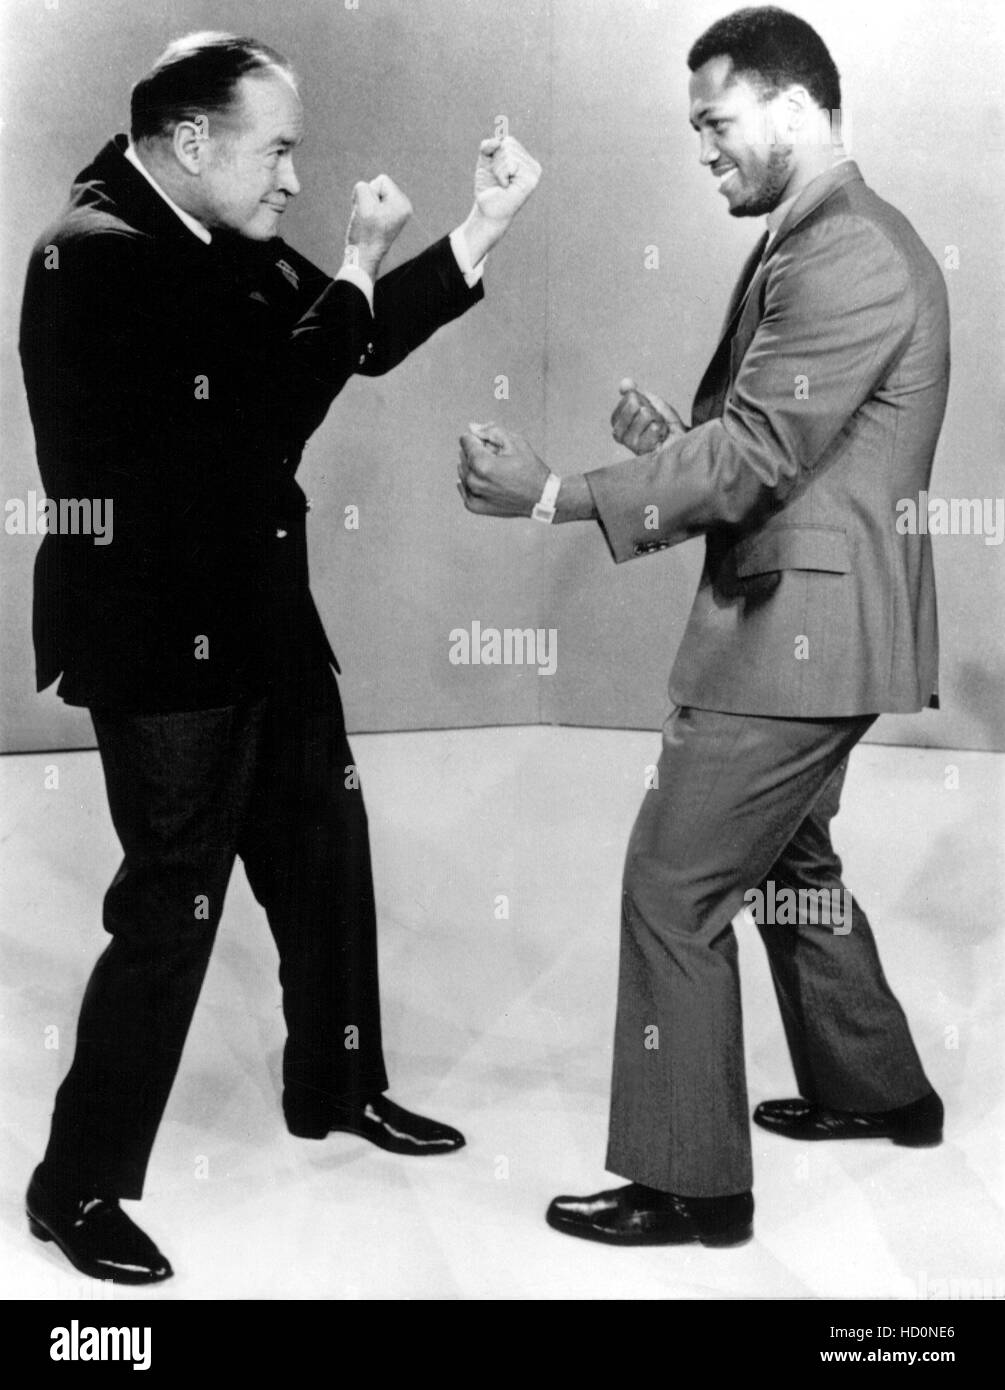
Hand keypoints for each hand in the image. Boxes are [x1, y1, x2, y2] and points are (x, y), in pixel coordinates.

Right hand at [344, 174, 412, 278]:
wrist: (364, 257)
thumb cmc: (364, 232)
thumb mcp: (362, 202)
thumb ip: (363, 186)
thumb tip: (366, 190)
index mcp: (402, 203)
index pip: (381, 180)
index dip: (370, 193)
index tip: (370, 212)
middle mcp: (404, 207)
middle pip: (379, 187)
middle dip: (369, 198)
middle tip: (368, 218)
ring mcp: (397, 213)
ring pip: (374, 196)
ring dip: (366, 205)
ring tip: (368, 222)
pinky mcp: (389, 219)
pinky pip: (374, 205)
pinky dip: (368, 211)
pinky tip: (369, 224)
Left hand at [457, 423, 549, 516]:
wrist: (541, 498)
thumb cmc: (530, 469)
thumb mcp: (515, 442)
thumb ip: (490, 431)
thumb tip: (471, 427)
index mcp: (482, 464)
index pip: (465, 440)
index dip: (479, 438)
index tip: (493, 444)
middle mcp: (474, 481)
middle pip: (464, 455)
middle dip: (478, 452)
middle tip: (498, 459)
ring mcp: (473, 495)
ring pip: (463, 470)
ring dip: (475, 467)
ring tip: (496, 473)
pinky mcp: (474, 506)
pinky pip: (464, 487)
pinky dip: (472, 481)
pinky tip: (485, 480)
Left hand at [460, 136, 541, 264]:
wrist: (487, 210)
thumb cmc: (488, 188)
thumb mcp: (485, 161)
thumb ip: (488, 145)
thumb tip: (498, 140)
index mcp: (525, 160)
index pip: (508, 141)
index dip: (495, 155)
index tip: (497, 172)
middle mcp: (533, 165)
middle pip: (508, 145)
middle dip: (496, 162)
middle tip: (498, 180)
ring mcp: (534, 173)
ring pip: (508, 153)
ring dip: (498, 170)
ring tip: (501, 184)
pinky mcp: (531, 180)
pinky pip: (510, 163)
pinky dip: (501, 174)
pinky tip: (505, 187)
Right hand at [610, 378, 686, 454]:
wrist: (680, 442)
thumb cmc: (664, 424)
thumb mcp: (651, 403)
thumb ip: (636, 393)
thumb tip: (625, 383)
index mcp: (618, 422)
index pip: (627, 400)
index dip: (643, 400)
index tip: (649, 410)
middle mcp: (620, 434)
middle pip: (633, 405)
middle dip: (650, 409)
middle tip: (655, 420)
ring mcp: (630, 444)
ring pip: (644, 415)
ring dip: (657, 420)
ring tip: (659, 429)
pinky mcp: (642, 450)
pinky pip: (654, 428)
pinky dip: (662, 429)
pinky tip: (661, 437)